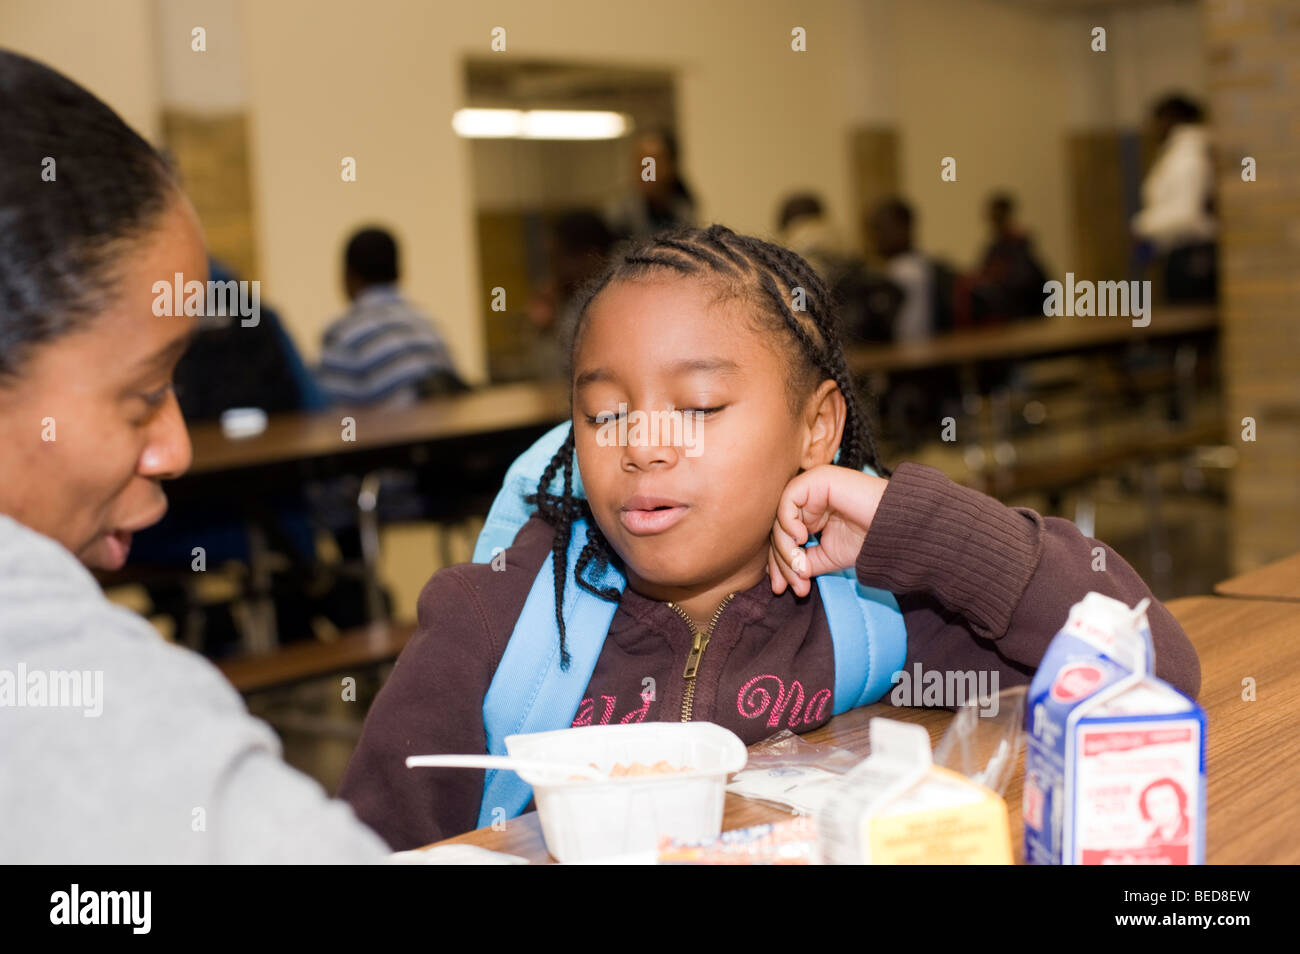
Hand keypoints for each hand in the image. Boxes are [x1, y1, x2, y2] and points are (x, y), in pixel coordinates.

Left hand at [767, 465, 888, 597]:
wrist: (897, 531)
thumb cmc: (869, 541)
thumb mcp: (826, 557)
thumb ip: (801, 561)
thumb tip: (779, 575)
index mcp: (811, 513)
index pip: (783, 537)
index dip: (778, 564)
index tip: (781, 589)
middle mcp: (809, 498)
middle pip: (778, 529)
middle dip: (780, 561)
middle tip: (788, 586)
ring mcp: (812, 486)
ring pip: (780, 518)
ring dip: (785, 549)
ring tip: (800, 568)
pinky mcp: (817, 479)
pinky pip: (787, 501)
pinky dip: (788, 523)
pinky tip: (802, 539)